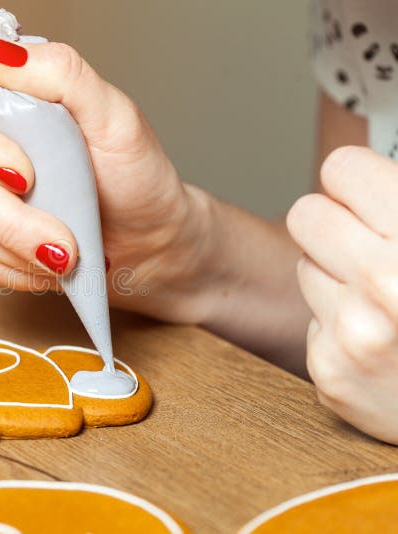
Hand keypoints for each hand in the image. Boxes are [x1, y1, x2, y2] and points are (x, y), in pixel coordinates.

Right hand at [0, 39, 213, 320]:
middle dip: (9, 218)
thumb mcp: (115, 118)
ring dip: (15, 247)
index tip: (26, 175)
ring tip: (66, 255)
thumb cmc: (136, 177)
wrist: (147, 239)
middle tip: (64, 242)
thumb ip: (63, 74)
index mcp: (3, 91)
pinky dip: (6, 267)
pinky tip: (42, 267)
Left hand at [287, 146, 397, 443]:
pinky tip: (382, 342)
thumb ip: (396, 198)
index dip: (356, 183)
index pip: (341, 168)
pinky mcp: (331, 371)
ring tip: (387, 302)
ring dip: (337, 276)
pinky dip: (339, 326)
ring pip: (304, 266)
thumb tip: (355, 170)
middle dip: (334, 225)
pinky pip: (312, 321)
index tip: (367, 197)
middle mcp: (389, 283)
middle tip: (369, 245)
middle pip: (305, 213)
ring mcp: (354, 332)